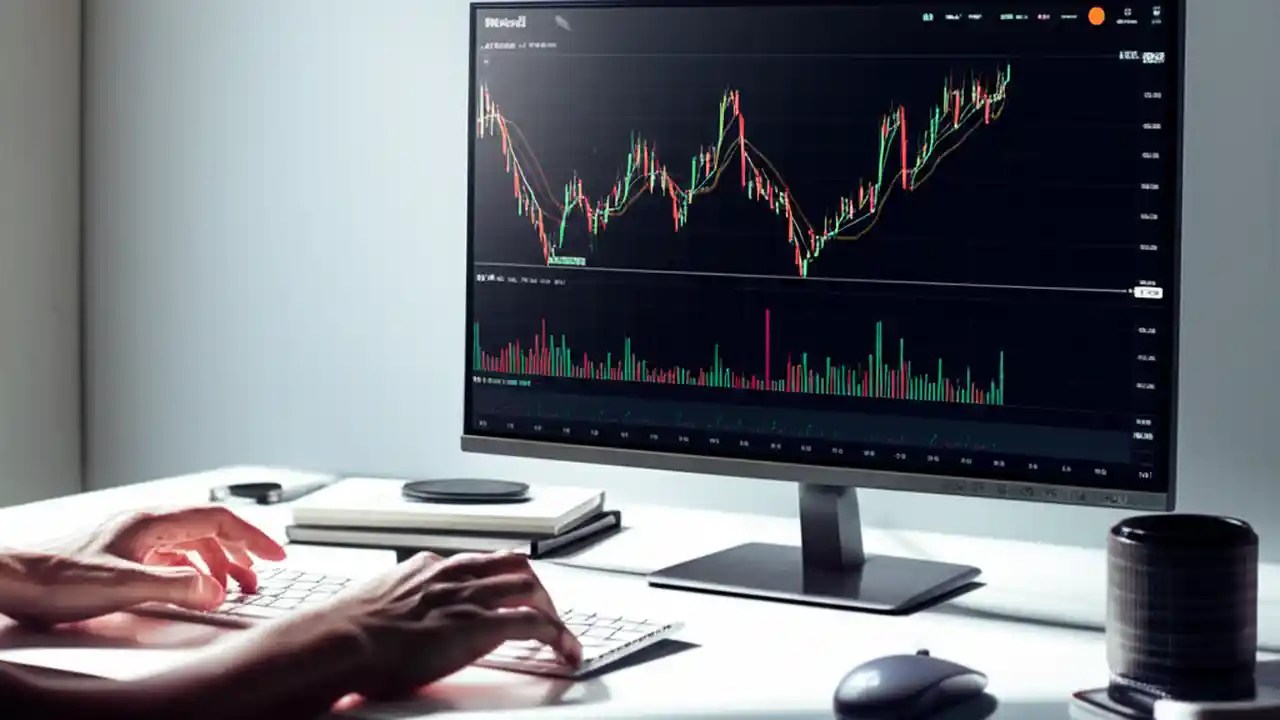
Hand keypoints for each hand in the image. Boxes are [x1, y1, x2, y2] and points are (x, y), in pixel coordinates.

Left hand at [2, 506, 285, 624]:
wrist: (14, 581)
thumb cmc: (57, 577)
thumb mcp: (123, 585)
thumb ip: (175, 586)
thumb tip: (216, 590)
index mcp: (152, 521)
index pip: (218, 519)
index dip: (251, 537)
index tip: (275, 554)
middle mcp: (146, 524)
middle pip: (209, 529)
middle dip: (240, 551)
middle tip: (264, 571)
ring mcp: (135, 538)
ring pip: (192, 543)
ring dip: (218, 562)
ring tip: (235, 585)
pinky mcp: (124, 554)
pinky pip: (173, 555)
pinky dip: (194, 569)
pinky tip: (194, 586)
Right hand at [312, 550, 582, 698]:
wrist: (340, 640)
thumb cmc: (346, 632)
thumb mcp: (375, 605)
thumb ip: (395, 605)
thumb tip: (391, 625)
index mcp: (428, 567)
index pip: (478, 561)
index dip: (501, 578)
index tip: (508, 592)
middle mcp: (453, 575)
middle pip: (513, 565)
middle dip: (535, 588)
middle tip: (544, 612)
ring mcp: (469, 598)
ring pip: (530, 587)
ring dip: (551, 610)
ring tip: (561, 635)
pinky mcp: (479, 625)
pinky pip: (533, 623)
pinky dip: (558, 636)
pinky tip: (565, 651)